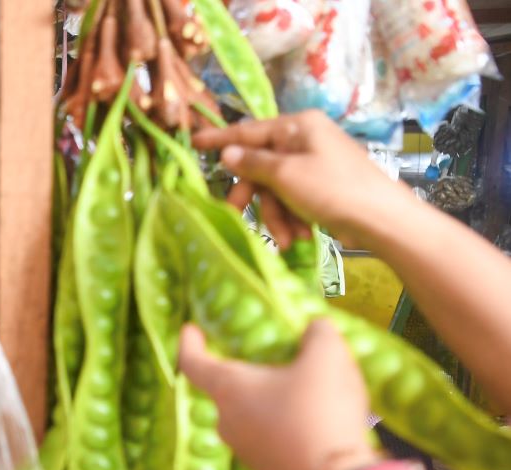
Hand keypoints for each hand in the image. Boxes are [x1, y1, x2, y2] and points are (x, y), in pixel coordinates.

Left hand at [178, 319, 378, 469]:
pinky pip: (268, 433)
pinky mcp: (265, 467)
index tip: (190, 330)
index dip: (189, 344)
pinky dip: (283, 421)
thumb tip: (314, 330)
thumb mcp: (327, 357)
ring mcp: (243, 448)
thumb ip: (318, 334)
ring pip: (251, 412)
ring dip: (271, 398)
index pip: (193, 363)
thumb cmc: (320, 411)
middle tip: (278, 357)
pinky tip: (314, 417)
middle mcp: (227, 421)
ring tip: (307, 388)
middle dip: (250, 371)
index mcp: (229, 390)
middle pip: (229, 388)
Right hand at [192, 110, 415, 250]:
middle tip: (236, 212)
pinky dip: (291, 218)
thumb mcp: (286, 176)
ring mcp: (313, 163)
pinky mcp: (320, 186)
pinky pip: (292, 199)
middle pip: (260, 165)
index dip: (219, 139)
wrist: (381, 218)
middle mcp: (304, 139)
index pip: (248, 131)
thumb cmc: (333, 189)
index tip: (194, 142)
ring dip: (275, 215)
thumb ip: (253, 163)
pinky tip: (300, 235)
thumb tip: (227, 153)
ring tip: (287, 238)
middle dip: (253, 195)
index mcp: (297, 126)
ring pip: (274, 188)